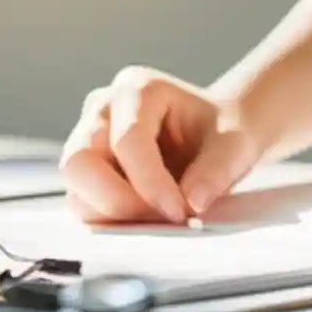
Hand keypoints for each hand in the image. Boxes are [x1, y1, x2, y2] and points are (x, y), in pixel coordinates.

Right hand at [60, 66, 263, 222]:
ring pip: (76, 189)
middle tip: (161, 221)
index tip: (180, 212)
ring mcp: (88, 141)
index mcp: (138, 89)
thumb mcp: (234, 146)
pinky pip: (84, 204)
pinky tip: (147, 220)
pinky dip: (111, 221)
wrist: (215, 134)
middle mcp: (102, 110)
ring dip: (113, 215)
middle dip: (118, 201)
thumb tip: (191, 205)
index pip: (128, 139)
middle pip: (80, 163)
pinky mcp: (88, 173)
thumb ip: (216, 172)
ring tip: (159, 221)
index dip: (150, 182)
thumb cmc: (221, 132)